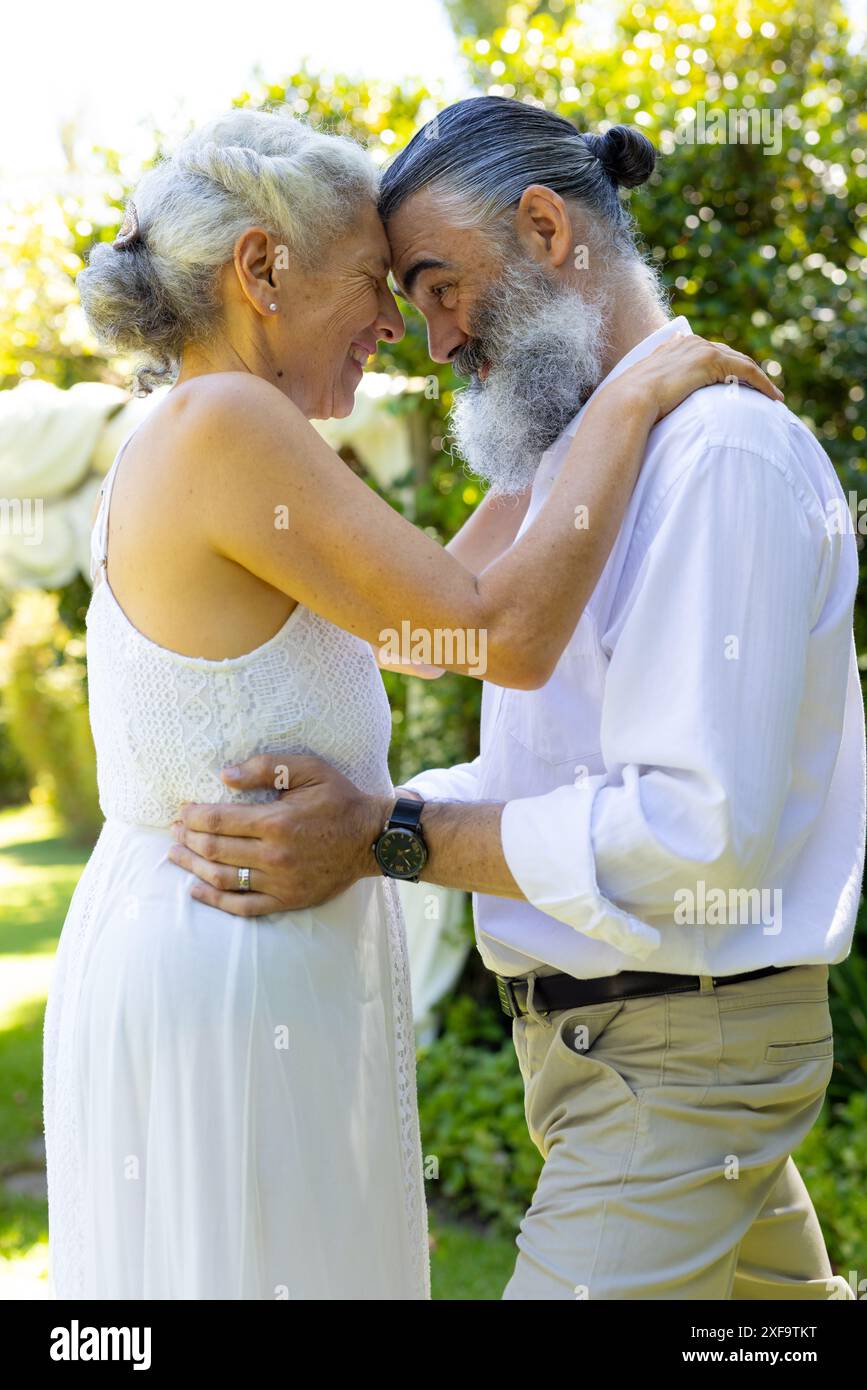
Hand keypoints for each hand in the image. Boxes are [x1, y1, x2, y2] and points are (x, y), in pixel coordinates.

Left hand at [167, 754, 390, 916]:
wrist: (372, 839)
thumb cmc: (339, 799)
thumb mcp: (309, 769)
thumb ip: (266, 767)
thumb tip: (225, 775)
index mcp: (276, 821)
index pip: (218, 821)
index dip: (193, 816)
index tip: (182, 811)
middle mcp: (274, 855)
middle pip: (214, 850)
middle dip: (187, 838)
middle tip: (173, 830)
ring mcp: (280, 882)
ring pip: (223, 878)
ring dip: (192, 867)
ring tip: (175, 855)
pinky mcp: (287, 900)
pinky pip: (242, 906)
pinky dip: (214, 899)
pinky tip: (196, 889)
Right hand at [602, 332, 783, 425]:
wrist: (629, 401)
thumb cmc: (632, 403)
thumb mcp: (646, 389)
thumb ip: (658, 382)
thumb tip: (656, 387)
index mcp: (676, 346)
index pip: (711, 354)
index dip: (728, 368)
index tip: (738, 384)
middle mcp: (691, 342)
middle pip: (730, 355)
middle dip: (747, 371)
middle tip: (762, 391)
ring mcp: (702, 349)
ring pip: (742, 362)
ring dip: (760, 380)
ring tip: (772, 396)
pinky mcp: (712, 361)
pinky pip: (748, 371)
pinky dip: (763, 383)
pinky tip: (773, 398)